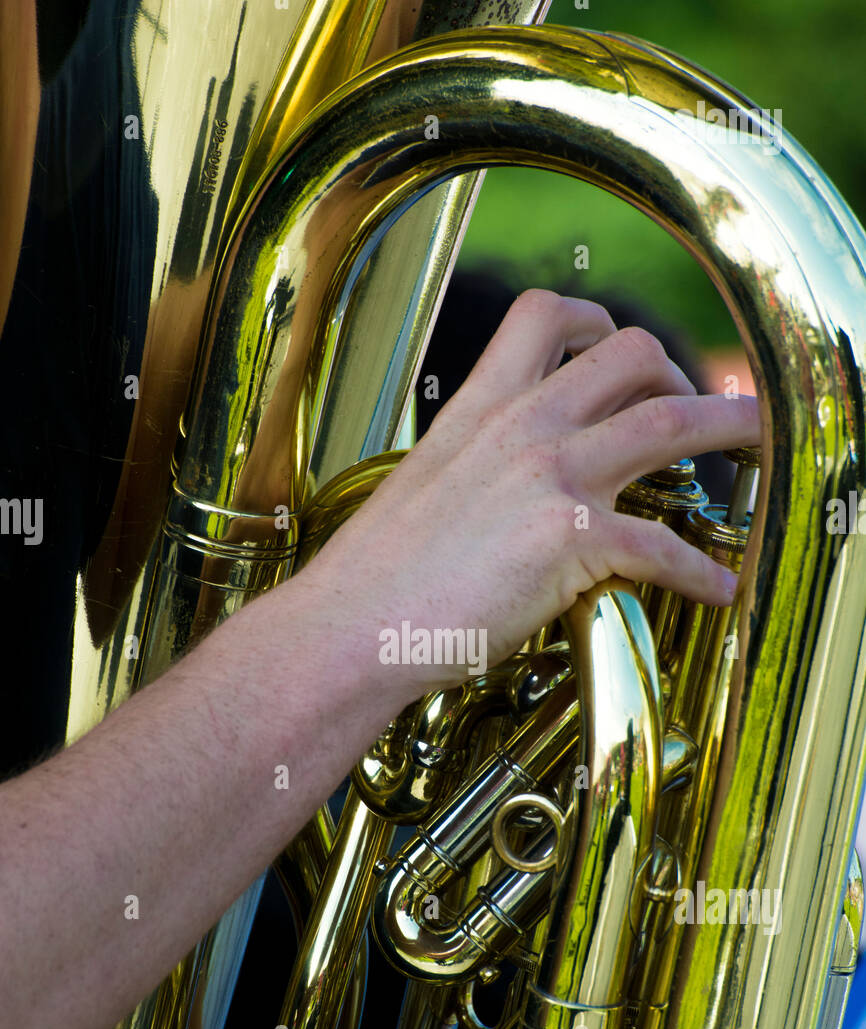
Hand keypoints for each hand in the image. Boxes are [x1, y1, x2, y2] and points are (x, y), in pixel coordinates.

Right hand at [305, 290, 759, 698]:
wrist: (349, 626)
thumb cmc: (374, 578)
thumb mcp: (420, 489)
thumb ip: (472, 470)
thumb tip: (501, 493)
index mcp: (479, 409)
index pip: (546, 316)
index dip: (600, 320)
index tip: (622, 346)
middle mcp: (521, 426)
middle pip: (630, 352)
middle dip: (681, 370)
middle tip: (695, 406)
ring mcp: (549, 476)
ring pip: (670, 419)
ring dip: (731, 427)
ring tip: (761, 442)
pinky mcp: (571, 539)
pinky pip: (663, 545)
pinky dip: (700, 570)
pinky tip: (718, 587)